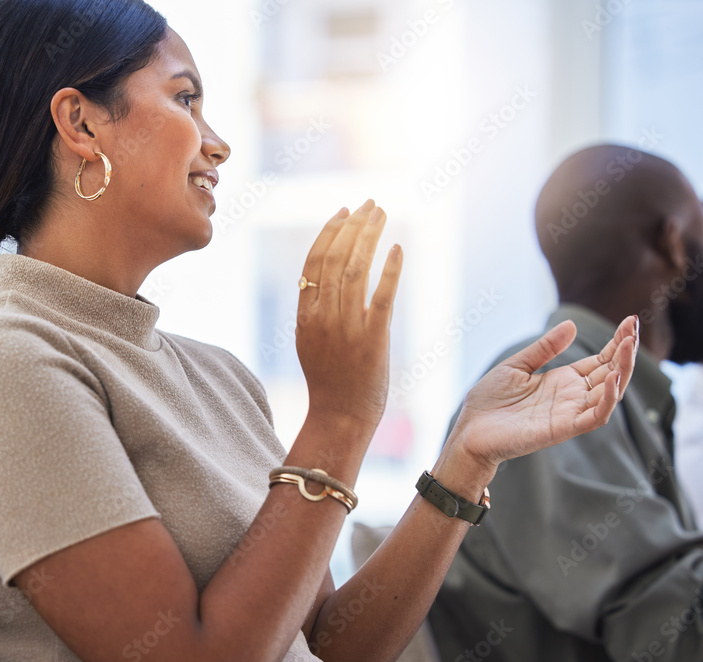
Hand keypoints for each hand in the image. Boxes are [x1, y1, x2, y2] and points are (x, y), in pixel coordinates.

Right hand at [296, 200, 402, 435]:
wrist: (340, 416)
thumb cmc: (330, 381)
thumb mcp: (311, 341)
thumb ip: (316, 310)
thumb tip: (328, 278)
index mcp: (305, 316)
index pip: (313, 263)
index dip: (329, 232)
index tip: (344, 211)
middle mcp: (323, 318)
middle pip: (335, 259)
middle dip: (353, 226)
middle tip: (369, 204)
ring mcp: (346, 328)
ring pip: (355, 270)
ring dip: (369, 237)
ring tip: (381, 215)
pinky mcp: (372, 339)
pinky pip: (381, 297)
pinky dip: (389, 269)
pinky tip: (398, 248)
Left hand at [448, 316, 637, 469]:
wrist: (468, 431)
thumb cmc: (489, 402)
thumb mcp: (516, 366)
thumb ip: (544, 348)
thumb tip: (570, 325)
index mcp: (563, 381)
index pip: (600, 361)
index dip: (617, 343)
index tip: (630, 321)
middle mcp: (572, 397)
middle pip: (611, 373)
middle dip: (625, 351)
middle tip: (635, 327)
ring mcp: (569, 413)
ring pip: (609, 394)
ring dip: (622, 370)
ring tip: (627, 346)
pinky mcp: (562, 429)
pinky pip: (594, 417)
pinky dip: (606, 400)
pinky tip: (611, 378)